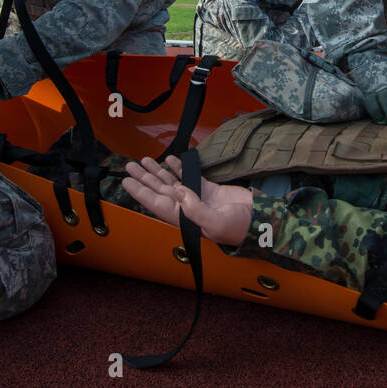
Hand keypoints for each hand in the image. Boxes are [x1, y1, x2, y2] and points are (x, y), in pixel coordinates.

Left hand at [122, 155, 253, 246]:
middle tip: (129, 166)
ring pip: (172, 183)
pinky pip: (189, 176)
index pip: (156, 203)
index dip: (141, 192)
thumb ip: (194, 208)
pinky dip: (179, 167)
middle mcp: (186, 208)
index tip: (127, 181)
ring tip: (144, 160)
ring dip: (158, 172)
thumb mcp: (215, 223)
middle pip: (159, 191)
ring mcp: (197, 198)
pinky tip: (170, 159)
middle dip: (144, 178)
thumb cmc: (238, 227)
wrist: (259, 221)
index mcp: (184, 218)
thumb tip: (178, 190)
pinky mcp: (209, 189)